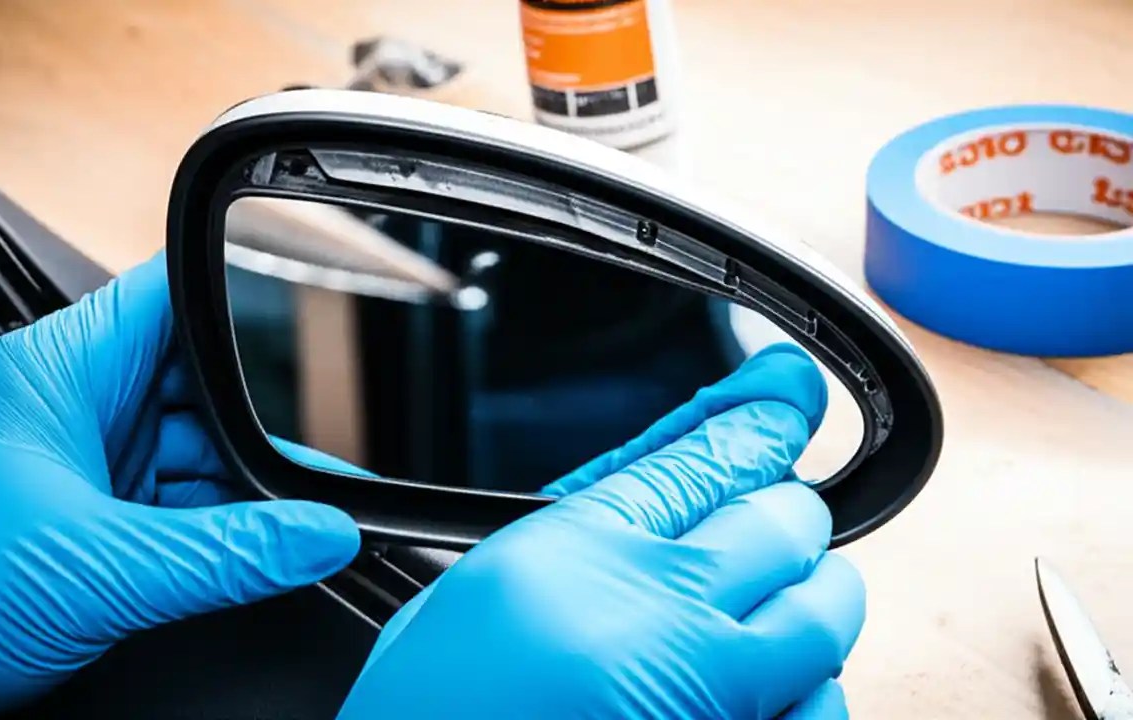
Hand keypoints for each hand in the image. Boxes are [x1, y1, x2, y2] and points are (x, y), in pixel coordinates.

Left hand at [0, 254, 360, 717]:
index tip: (321, 336)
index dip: (248, 304)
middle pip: (204, 386)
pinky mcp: (91, 518)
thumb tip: (320, 536)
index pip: (174, 297)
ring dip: (246, 488)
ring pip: (198, 454)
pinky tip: (263, 549)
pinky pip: (180, 507)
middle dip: (264, 428)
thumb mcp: (93, 569)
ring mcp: (86, 462)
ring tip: (307, 522)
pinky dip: (223, 528)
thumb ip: (224, 555)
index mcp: (64, 369)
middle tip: (324, 474)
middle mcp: (78, 404)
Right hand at [338, 346, 864, 719]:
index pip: (713, 458)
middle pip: (793, 522)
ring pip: (828, 614)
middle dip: (787, 511)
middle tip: (764, 520)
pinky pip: (826, 708)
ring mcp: (716, 696)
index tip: (787, 390)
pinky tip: (767, 684)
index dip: (763, 416)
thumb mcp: (491, 572)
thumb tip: (673, 476)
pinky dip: (811, 686)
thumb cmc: (440, 697)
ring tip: (762, 609)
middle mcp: (668, 621)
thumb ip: (593, 513)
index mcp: (594, 553)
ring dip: (809, 597)